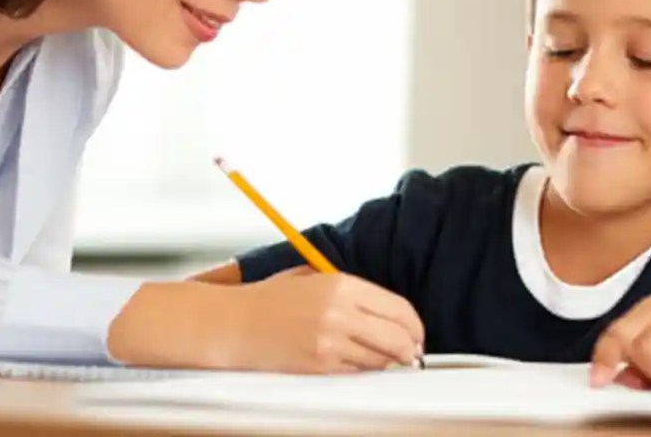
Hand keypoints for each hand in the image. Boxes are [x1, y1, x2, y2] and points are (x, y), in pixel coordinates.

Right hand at [227, 267, 425, 373]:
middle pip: (398, 338)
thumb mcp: (314, 278)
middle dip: (410, 349)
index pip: (398, 308)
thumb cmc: (270, 300)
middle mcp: (340, 312)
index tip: (416, 333)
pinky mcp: (319, 365)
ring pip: (380, 360)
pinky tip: (351, 360)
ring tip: (377, 355)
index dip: (415, 325)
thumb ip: (351, 292)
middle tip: (411, 353)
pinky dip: (361, 370)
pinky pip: (356, 373)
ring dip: (385, 361)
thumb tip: (389, 313)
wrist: (234, 324)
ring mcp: (330, 341)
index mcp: (342, 285)